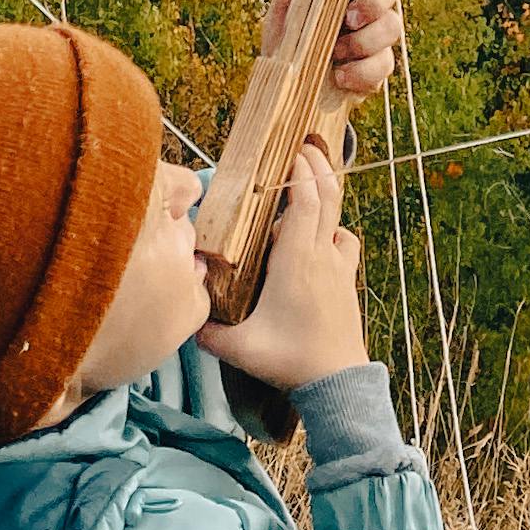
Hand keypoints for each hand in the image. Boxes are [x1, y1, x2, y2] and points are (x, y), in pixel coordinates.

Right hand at [197, 143, 370, 389]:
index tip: (287, 151)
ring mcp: (339, 267)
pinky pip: (345, 242)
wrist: (336, 382)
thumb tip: (182, 313)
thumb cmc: (289, 359)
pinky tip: (320, 237)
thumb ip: (206, 330)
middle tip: (302, 147)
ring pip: (339, 217)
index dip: (299, 171)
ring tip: (307, 187)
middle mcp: (322, 255)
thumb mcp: (239, 347)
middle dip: (317, 166)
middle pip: (328, 195)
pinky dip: (334, 228)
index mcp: (298, 259)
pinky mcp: (347, 282)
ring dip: (326, 196)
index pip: (305, 199)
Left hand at [261, 0, 402, 109]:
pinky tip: (340, 75)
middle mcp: (371, 4)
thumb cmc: (288, 39)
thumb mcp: (283, 15)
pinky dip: (361, 71)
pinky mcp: (379, 67)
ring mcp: (378, 35)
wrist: (288, 85)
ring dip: (363, 40)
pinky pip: (384, 64)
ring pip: (392, 26)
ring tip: (335, 51)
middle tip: (349, 19)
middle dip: (375, 1)